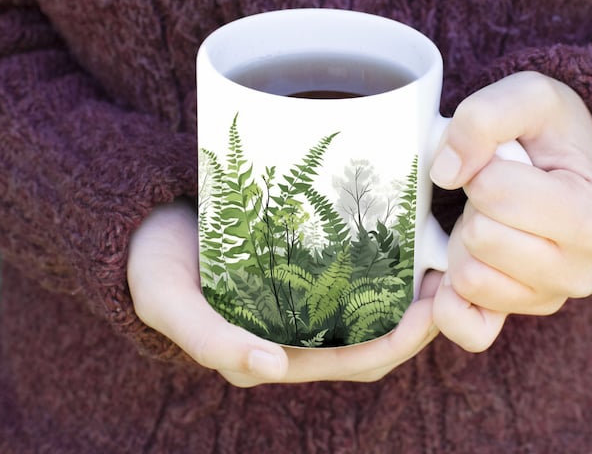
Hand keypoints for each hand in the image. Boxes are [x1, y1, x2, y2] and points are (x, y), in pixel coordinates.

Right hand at [127, 200, 440, 386]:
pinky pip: (355, 269)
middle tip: (453, 278)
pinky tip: (407, 229)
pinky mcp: (302, 262)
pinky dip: (386, 258)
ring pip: (372, 303)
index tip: (431, 309)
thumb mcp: (167, 301)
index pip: (354, 359)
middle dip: (420, 316)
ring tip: (441, 253)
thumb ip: (209, 338)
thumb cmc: (153, 266)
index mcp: (274, 352)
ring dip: (411, 287)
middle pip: (376, 335)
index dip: (397, 342)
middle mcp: (296, 331)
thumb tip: (270, 369)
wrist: (138, 223)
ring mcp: (301, 296)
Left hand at [429, 71, 591, 351]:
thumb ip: (486, 116)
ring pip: (468, 279)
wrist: (555, 160)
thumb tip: (447, 170)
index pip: (496, 193)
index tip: (506, 162)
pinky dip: (446, 298)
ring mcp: (547, 299)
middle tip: (493, 193)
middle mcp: (580, 269)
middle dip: (473, 207)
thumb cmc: (544, 129)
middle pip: (481, 238)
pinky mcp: (512, 318)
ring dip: (462, 242)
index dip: (484, 168)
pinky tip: (454, 263)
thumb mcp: (527, 95)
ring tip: (490, 218)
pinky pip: (466, 328)